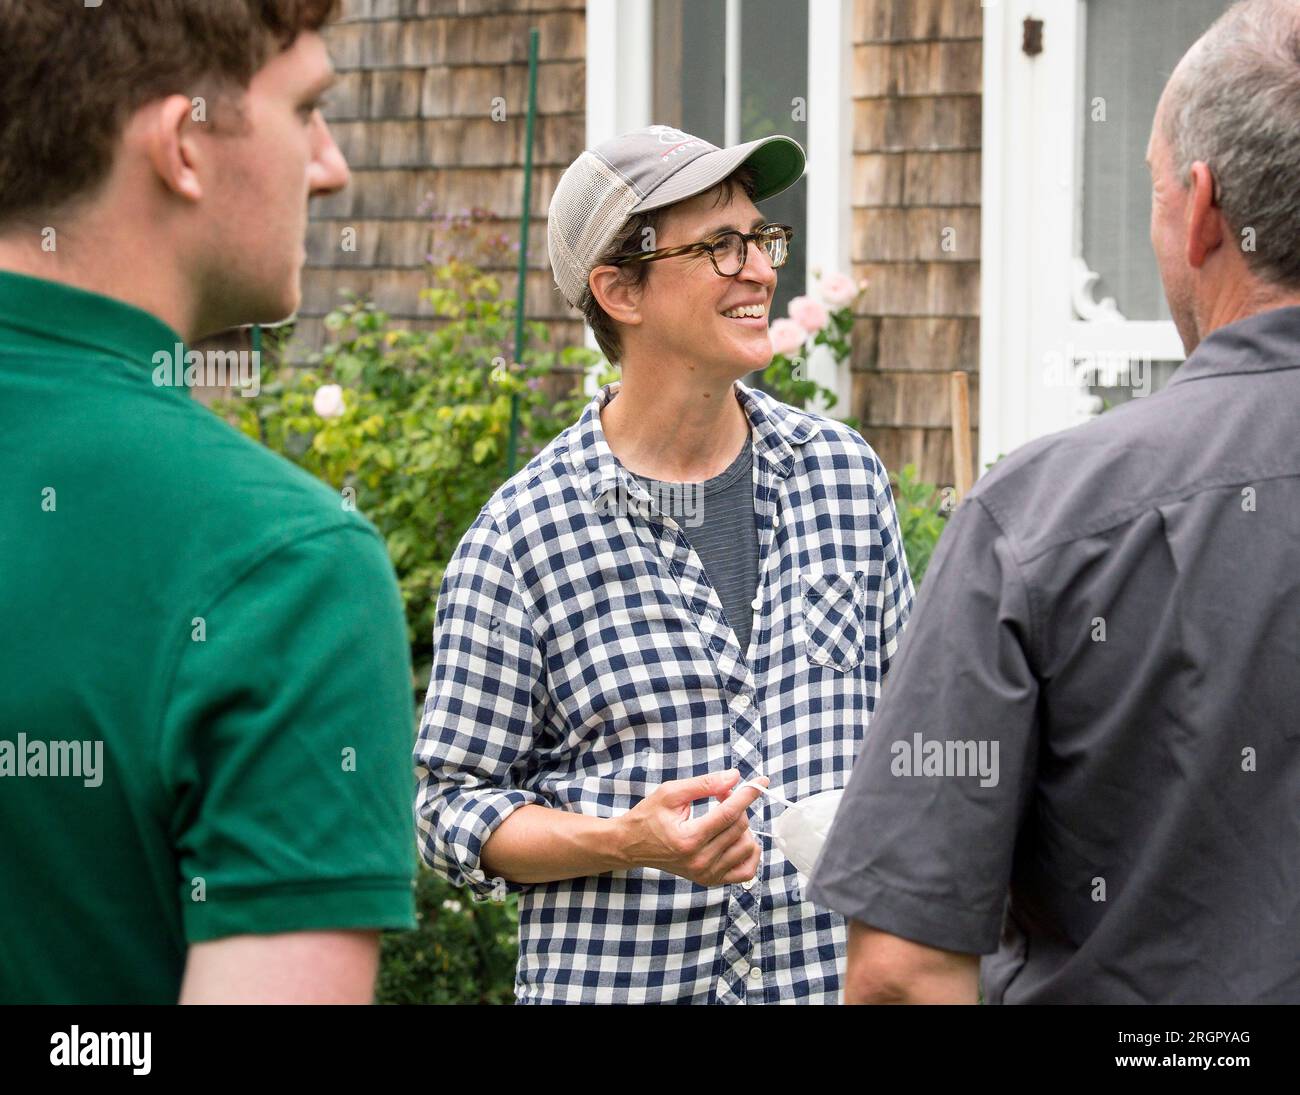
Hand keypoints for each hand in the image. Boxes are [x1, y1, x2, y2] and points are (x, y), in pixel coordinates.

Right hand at [615, 769, 766, 885]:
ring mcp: (706, 874)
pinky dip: (748, 852)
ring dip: (742, 827)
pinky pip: (746, 870)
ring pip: (747, 846)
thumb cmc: (648, 817)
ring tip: (724, 818)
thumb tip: (734, 777)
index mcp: (688, 839)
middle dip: (737, 805)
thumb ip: (704, 784)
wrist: (631, 846)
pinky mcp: (710, 880)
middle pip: (739, 827)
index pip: (729, 814)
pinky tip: (737, 838)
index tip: (761, 781)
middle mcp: (699, 861)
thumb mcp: (671, 793)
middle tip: (722, 794)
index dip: (748, 795)